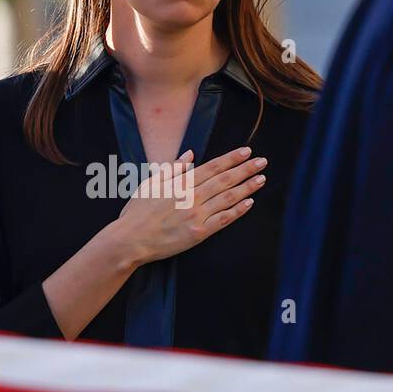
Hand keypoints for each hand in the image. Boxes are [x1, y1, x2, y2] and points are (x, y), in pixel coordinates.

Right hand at [111, 146, 267, 266]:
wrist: (130, 240)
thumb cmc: (136, 213)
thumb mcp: (150, 183)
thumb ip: (172, 168)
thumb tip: (190, 153)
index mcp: (180, 183)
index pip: (212, 167)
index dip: (231, 158)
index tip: (246, 151)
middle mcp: (191, 197)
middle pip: (224, 180)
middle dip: (245, 169)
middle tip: (262, 162)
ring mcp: (196, 215)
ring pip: (227, 198)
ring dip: (246, 187)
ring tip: (261, 179)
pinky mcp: (199, 233)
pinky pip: (223, 220)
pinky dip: (237, 210)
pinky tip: (249, 202)